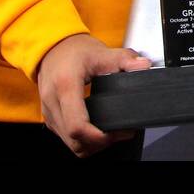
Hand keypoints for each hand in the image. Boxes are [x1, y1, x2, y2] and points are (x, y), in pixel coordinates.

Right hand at [37, 33, 149, 156]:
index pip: (77, 126)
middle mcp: (53, 102)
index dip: (98, 137)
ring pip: (70, 144)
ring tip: (111, 133)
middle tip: (119, 132)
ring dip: (91, 144)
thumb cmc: (75, 51)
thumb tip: (143, 66)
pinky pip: (66, 139)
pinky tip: (97, 130)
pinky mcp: (50, 118)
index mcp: (66, 86)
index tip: (116, 132)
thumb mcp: (103, 52)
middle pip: (74, 141)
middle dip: (99, 143)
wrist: (54, 48)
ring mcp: (49, 113)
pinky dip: (82, 140)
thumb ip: (126, 59)